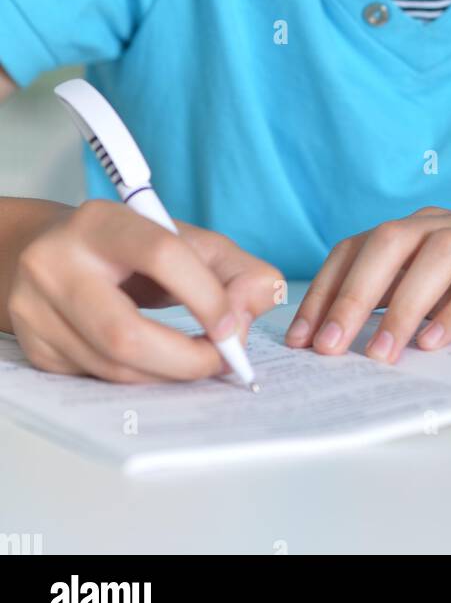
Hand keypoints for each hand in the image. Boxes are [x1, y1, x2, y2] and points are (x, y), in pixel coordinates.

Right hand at [8, 198, 283, 382]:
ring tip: (198, 362)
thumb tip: (264, 297)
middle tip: (223, 360)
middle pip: (125, 332)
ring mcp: (36, 308)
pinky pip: (97, 380)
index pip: (162, 256)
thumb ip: (233, 268)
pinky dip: (139, 380)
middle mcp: (56, 262)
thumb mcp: (183, 242)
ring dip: (167, 375)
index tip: (235, 328)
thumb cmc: (128, 248)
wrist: (56, 254)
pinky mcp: (34, 347)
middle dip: (187, 358)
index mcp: (100, 222)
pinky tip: (157, 364)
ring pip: (112, 366)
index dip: (207, 297)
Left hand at [284, 206, 450, 362]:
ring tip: (381, 353)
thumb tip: (340, 338)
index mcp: (430, 230)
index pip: (362, 245)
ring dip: (403, 303)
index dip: (327, 287)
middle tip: (329, 347)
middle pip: (392, 240)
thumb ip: (408, 303)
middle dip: (353, 293)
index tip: (301, 338)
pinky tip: (439, 343)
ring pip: (439, 253)